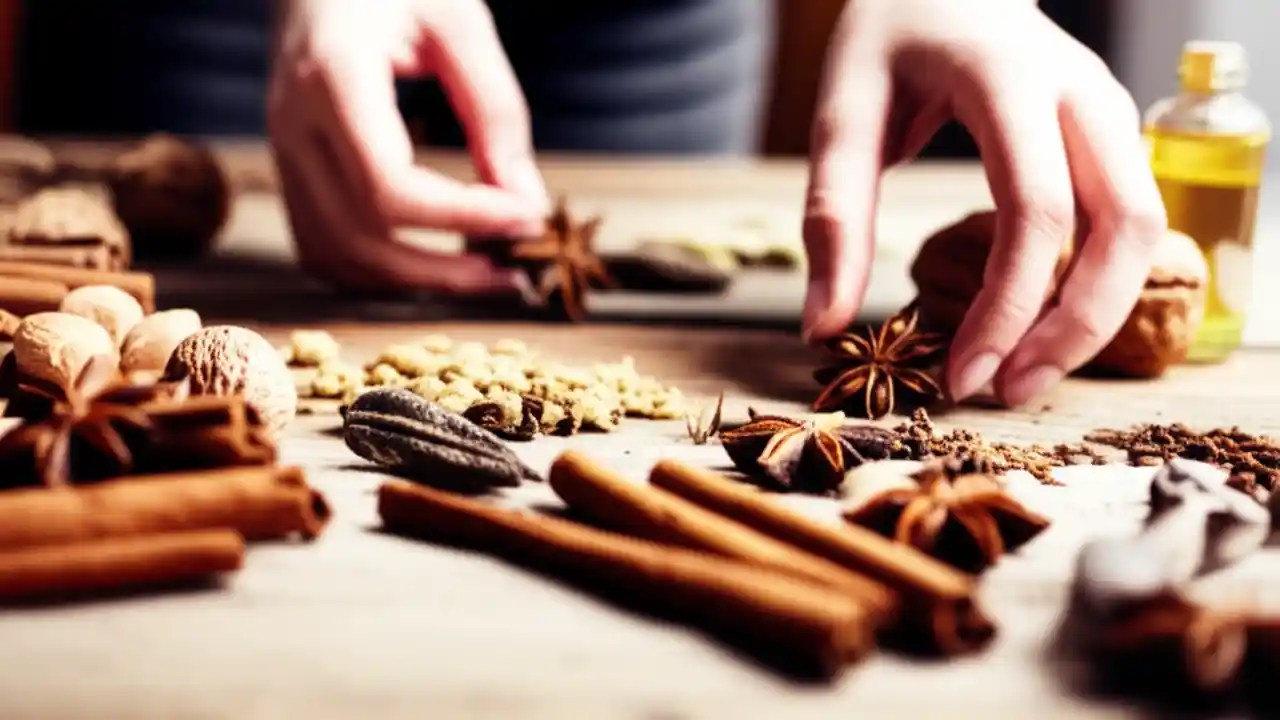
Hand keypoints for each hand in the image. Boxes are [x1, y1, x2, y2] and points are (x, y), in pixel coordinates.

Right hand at [268, 0, 548, 294]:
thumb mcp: (459, 20)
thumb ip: (495, 109)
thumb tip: (526, 202)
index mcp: (333, 77)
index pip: (391, 187)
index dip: (465, 218)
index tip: (528, 218)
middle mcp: (293, 124)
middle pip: (364, 237)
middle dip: (448, 270)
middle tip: (516, 273)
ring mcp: (283, 152)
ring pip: (339, 257)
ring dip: (417, 282)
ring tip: (483, 274)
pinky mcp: (289, 171)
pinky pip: (325, 249)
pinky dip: (381, 274)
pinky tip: (433, 263)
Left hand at [801, 0, 1165, 406]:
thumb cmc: (889, 38)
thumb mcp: (842, 110)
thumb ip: (832, 214)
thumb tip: (822, 329)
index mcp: (1011, 80)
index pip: (1038, 211)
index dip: (1008, 307)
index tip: (961, 377)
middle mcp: (1084, 96)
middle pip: (1125, 229)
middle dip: (1075, 328)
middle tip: (1005, 394)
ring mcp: (1111, 115)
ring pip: (1145, 234)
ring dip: (1095, 317)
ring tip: (1021, 375)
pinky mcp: (1113, 139)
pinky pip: (1129, 226)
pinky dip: (1095, 287)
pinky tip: (1037, 327)